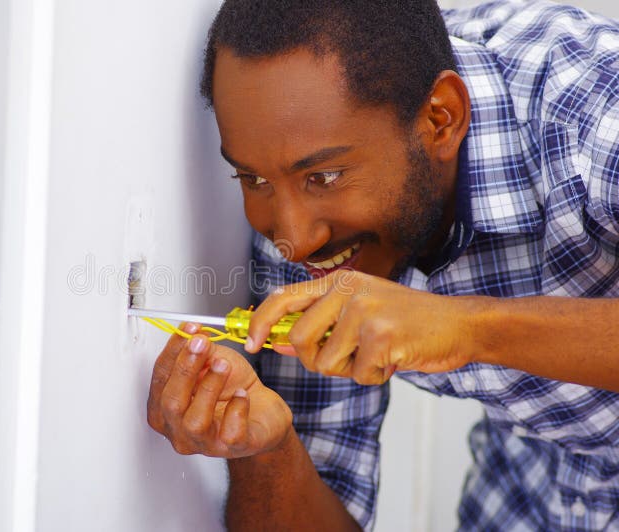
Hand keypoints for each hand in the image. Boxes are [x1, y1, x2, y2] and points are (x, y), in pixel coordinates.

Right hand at [147, 323, 292, 457]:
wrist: (263, 410)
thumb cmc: (232, 389)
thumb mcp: (213, 362)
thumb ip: (201, 352)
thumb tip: (194, 337)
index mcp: (166, 408)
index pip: (160, 379)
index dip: (172, 352)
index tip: (187, 330)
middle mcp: (179, 429)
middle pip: (171, 402)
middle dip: (185, 369)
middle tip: (201, 344)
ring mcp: (204, 443)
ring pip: (195, 422)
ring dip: (209, 387)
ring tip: (223, 365)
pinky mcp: (232, 448)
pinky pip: (230, 433)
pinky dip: (236, 409)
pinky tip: (242, 395)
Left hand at [246, 269, 476, 384]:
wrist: (458, 324)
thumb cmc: (406, 322)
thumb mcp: (358, 313)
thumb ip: (318, 325)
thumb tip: (276, 343)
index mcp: (339, 281)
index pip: (283, 297)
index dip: (260, 322)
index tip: (252, 345)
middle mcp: (347, 290)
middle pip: (300, 340)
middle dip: (316, 360)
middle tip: (346, 358)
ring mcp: (364, 311)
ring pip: (326, 363)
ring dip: (350, 370)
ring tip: (376, 354)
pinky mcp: (381, 336)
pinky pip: (358, 376)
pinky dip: (375, 377)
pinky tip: (393, 360)